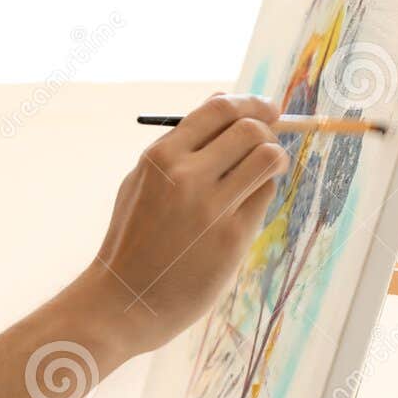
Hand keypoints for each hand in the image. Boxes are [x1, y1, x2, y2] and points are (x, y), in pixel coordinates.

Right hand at [79, 92, 289, 356]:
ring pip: (267, 157)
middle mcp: (185, 176)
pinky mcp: (232, 235)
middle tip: (266, 142)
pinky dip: (262, 191)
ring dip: (272, 158)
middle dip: (266, 130)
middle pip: (250, 128)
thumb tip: (223, 99)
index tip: (264, 110)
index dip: (250, 104)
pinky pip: (264, 196)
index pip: (219, 108)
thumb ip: (179, 145)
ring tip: (261, 170)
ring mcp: (211, 206)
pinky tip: (245, 202)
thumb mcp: (141, 183)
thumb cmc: (133, 238)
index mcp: (159, 158)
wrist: (125, 298)